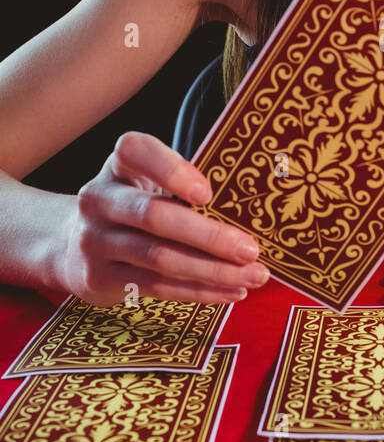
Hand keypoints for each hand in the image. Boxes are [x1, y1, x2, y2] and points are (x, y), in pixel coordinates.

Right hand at [60, 131, 269, 305]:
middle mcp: (99, 199)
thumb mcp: (146, 182)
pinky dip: (199, 290)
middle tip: (250, 249)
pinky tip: (231, 290)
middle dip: (209, 235)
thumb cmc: (131, 207)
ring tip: (253, 275)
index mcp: (117, 165)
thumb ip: (182, 184)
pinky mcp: (98, 279)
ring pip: (159, 258)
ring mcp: (94, 241)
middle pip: (154, 216)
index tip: (207, 193)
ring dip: (213, 270)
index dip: (171, 170)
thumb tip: (242, 213)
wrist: (72, 245)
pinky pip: (157, 287)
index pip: (135, 151)